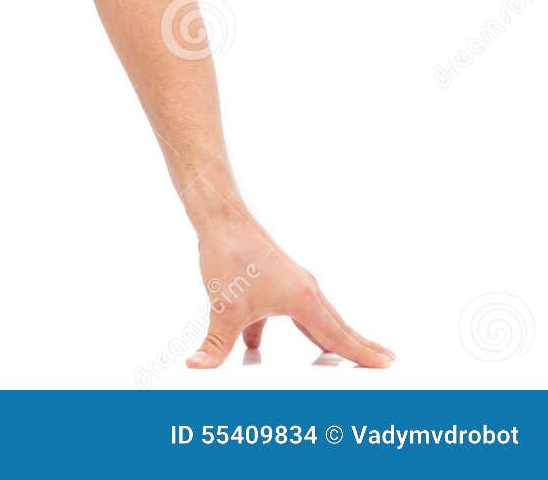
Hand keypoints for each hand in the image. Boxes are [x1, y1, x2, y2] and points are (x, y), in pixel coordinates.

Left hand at [187, 215, 393, 368]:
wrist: (221, 218)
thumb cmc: (229, 255)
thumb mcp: (223, 307)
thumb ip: (216, 344)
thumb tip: (199, 367)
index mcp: (303, 300)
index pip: (338, 336)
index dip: (361, 354)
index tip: (387, 363)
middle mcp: (304, 290)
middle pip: (336, 326)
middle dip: (358, 346)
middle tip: (386, 360)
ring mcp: (291, 283)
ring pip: (314, 318)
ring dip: (328, 337)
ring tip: (337, 355)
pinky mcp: (274, 279)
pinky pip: (287, 311)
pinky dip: (282, 328)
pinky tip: (256, 346)